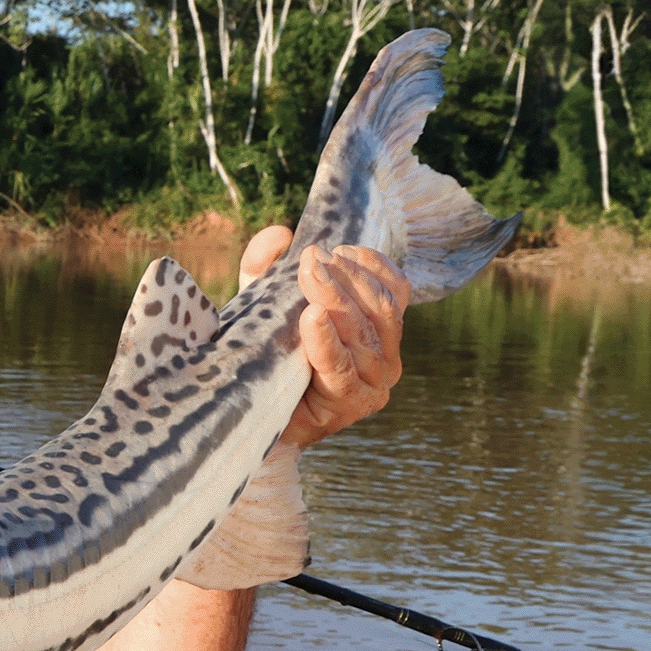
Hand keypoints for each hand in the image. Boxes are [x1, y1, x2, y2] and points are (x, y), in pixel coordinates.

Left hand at [238, 224, 407, 450]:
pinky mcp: (352, 405)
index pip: (396, 289)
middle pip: (380, 308)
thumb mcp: (267, 305)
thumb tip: (279, 234)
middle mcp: (386, 357)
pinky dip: (327, 340)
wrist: (254, 416)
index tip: (339, 248)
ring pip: (364, 334)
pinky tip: (312, 318)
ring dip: (337, 300)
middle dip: (347, 278)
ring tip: (309, 274)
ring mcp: (373, 383)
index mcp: (379, 329)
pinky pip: (341, 367)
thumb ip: (268, 268)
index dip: (373, 265)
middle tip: (312, 257)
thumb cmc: (269, 356)